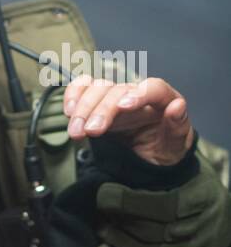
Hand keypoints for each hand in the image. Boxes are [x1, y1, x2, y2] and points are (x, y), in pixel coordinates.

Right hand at [65, 76, 194, 166]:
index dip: (138, 94)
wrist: (152, 158)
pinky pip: (84, 89)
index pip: (153, 88)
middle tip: (88, 132)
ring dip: (83, 108)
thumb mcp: (177, 146)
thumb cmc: (166, 150)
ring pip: (98, 89)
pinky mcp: (99, 104)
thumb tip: (178, 106)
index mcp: (163, 100)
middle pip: (117, 90)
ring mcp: (117, 97)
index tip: (123, 107)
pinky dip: (73, 95)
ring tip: (75, 131)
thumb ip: (179, 126)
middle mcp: (138, 94)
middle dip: (101, 109)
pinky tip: (68, 111)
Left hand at [89, 157, 230, 246]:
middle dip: (119, 222)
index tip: (103, 193)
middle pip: (152, 231)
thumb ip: (174, 150)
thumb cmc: (198, 196)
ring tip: (100, 229)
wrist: (224, 239)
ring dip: (116, 242)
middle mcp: (202, 230)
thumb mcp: (193, 170)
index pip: (165, 205)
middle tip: (98, 212)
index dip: (129, 202)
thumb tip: (164, 113)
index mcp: (203, 198)